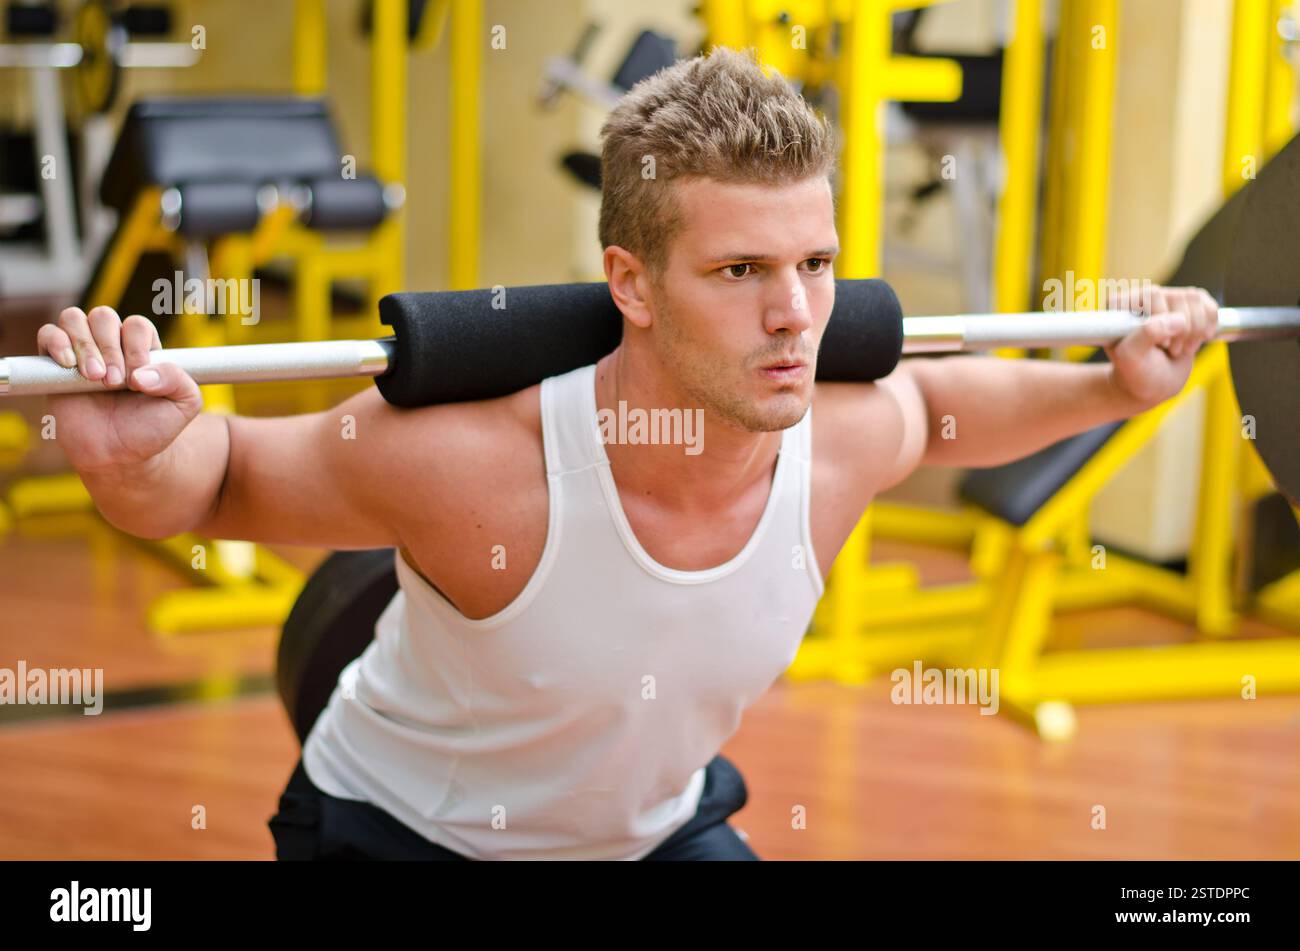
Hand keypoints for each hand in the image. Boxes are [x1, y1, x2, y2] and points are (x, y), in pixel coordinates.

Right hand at [36, 306, 203, 473]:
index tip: (137, 381)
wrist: (120, 456)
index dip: (136, 348)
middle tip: (114, 383)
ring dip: (85, 346)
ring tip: (94, 378)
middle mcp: (112, 345)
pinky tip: (68, 364)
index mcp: (143, 349)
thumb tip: (143, 373)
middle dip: (110, 349)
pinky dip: (56, 342)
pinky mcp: (55, 366)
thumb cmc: (152, 429)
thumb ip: (180, 380)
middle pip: (104, 316)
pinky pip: (47, 334)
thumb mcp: (184, 405)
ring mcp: (82, 353)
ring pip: (74, 319)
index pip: (136, 325)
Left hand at [1103, 285, 1217, 409]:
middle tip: (1168, 349)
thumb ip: (1146, 334)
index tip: (1157, 342)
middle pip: (1175, 296)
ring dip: (1194, 330)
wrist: (1153, 384)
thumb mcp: (1132, 357)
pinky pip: (1209, 306)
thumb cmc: (1135, 372)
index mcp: (1120, 305)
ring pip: (1194, 299)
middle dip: (1180, 329)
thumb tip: (1178, 319)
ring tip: (1178, 349)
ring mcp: (1167, 300)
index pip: (1149, 294)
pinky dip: (1209, 326)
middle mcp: (1142, 297)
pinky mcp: (1188, 307)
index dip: (1160, 318)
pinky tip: (1197, 340)